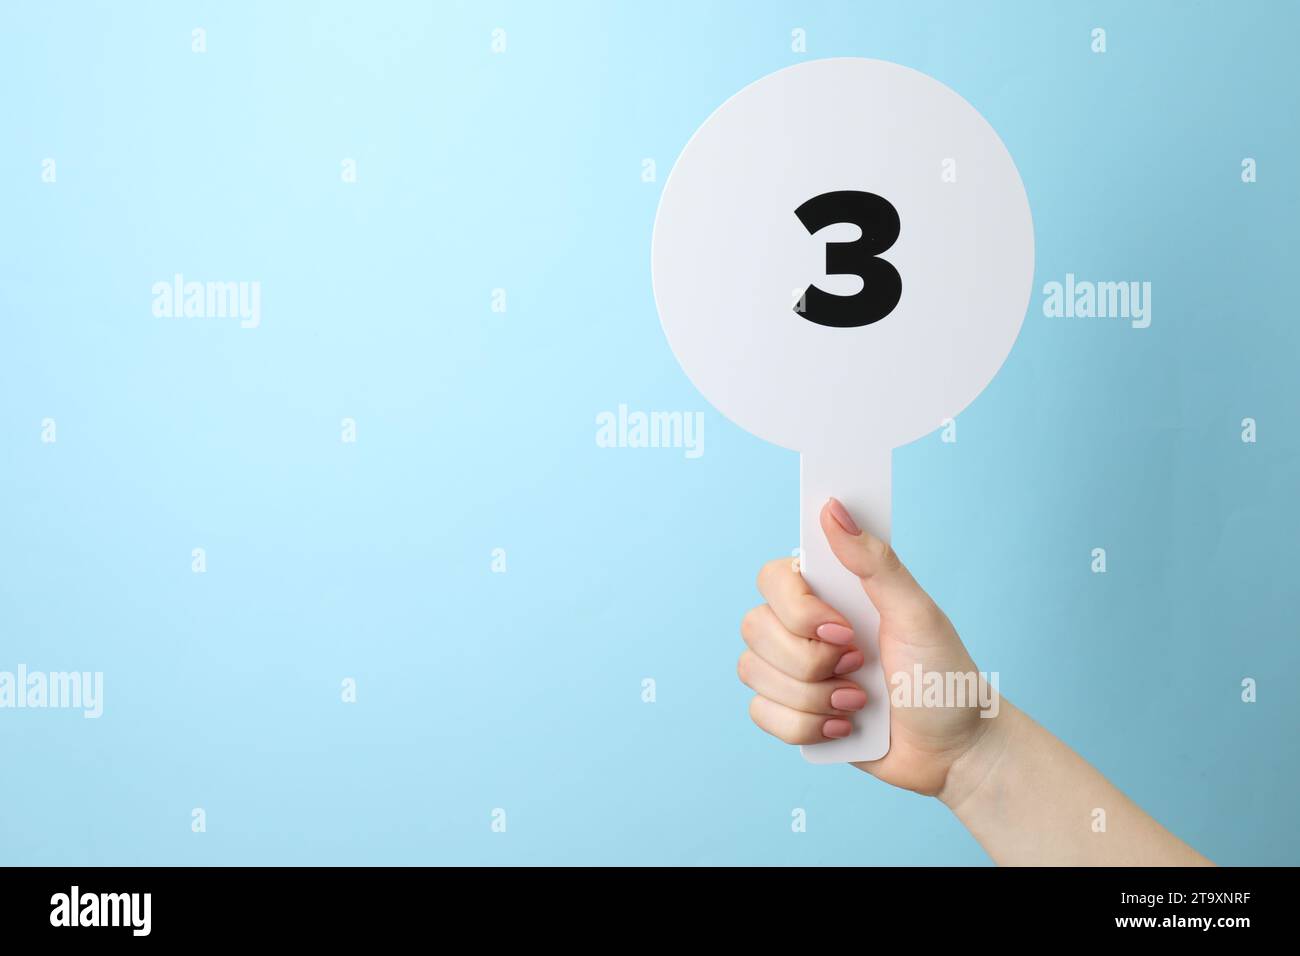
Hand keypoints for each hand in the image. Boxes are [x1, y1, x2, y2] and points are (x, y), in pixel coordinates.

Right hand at [738, 497, 993, 796]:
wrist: (953, 749)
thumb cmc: (942, 675)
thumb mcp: (916, 613)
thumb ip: (874, 561)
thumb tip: (833, 508)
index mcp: (827, 593)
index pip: (771, 578)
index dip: (799, 610)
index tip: (846, 631)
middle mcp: (801, 626)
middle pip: (755, 628)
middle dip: (812, 662)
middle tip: (860, 665)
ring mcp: (792, 670)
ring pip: (754, 673)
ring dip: (815, 697)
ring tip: (858, 700)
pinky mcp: (790, 713)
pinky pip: (761, 714)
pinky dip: (807, 727)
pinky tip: (843, 725)